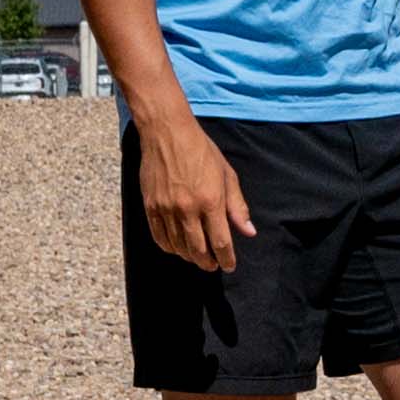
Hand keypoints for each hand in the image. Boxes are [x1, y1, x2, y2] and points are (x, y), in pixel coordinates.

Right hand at [132, 110, 252, 275]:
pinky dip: (170, 247)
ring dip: (189, 257)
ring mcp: (166, 209)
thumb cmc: (201, 150)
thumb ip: (237, 206)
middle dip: (208, 263)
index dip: (227, 259)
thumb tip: (248, 232)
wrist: (166, 133)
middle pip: (198, 250)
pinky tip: (177, 248)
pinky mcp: (150, 207)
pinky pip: (159, 237)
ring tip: (198, 257)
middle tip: (213, 266)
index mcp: (211, 200)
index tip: (229, 266)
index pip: (221, 242)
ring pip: (178, 247)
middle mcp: (188, 208)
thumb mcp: (226, 174)